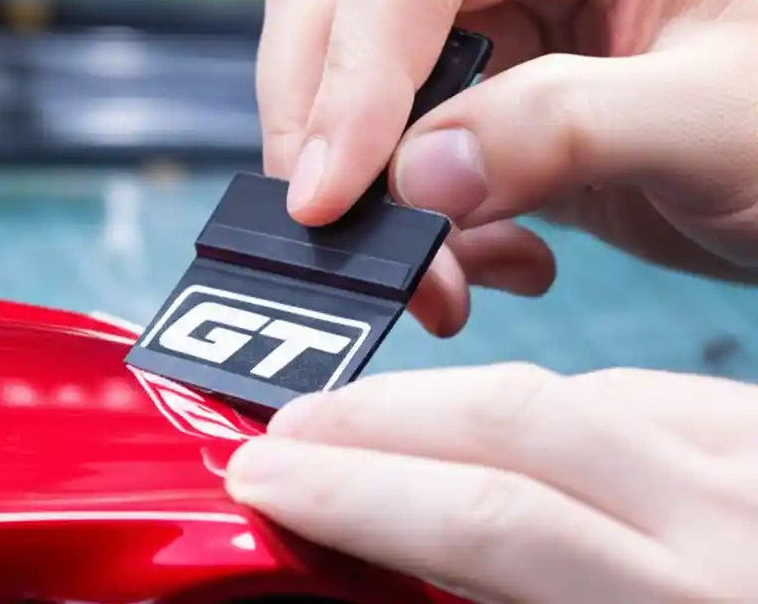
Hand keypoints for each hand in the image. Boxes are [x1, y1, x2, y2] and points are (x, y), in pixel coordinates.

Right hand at [226, 364, 757, 602]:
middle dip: (375, 420)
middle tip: (283, 432)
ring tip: (361, 425)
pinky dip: (544, 406)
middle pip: (518, 423)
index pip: (488, 521)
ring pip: (573, 394)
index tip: (267, 477)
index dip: (357, 490)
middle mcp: (735, 525)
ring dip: (445, 403)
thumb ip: (501, 597)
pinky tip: (494, 425)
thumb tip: (394, 564)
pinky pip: (637, 394)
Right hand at [259, 0, 757, 336]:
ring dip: (367, 197)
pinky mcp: (474, 104)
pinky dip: (413, 227)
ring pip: (343, 86)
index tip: (331, 196)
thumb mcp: (714, 119)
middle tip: (342, 230)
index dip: (351, 78)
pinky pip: (387, 156)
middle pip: (336, 4)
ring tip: (440, 278)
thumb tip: (413, 175)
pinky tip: (489, 262)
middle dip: (324, 126)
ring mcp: (486, 25)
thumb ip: (562, 129)